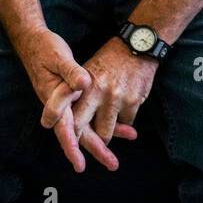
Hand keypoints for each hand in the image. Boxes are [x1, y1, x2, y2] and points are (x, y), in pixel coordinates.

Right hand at [14, 27, 129, 172]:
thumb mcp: (58, 57)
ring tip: (127, 141)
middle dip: (95, 149)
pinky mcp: (75, 98)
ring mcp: (67, 104)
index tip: (79, 164)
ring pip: (86, 126)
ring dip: (104, 136)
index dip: (71, 146)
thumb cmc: (45, 49)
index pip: (63, 128)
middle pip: (78, 134)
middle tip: (112, 164)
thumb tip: (84, 83)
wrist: (35, 41)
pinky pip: (90, 115)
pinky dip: (106, 121)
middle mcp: (60, 106)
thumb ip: (70, 72)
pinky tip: (122, 126)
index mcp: (54, 98)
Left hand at [63, 38, 157, 161]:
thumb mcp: (87, 70)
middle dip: (83, 143)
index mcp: (84, 86)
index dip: (66, 132)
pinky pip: (127, 123)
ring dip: (105, 136)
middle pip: (84, 129)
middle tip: (81, 157)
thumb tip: (65, 117)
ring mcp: (117, 98)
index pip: (70, 116)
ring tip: (105, 135)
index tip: (65, 143)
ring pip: (106, 133)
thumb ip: (76, 92)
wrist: (137, 46)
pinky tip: (123, 116)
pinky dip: (124, 124)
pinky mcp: (133, 101)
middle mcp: (98, 93)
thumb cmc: (109, 59)